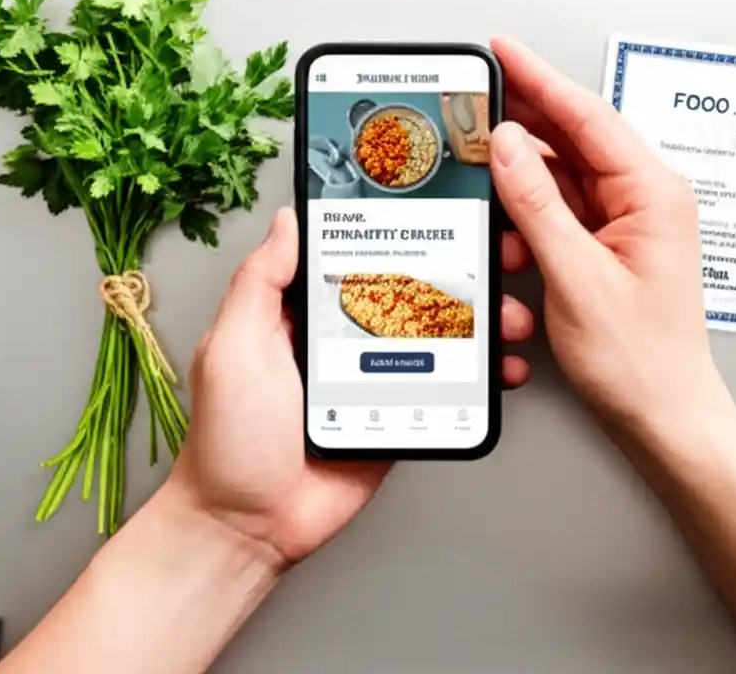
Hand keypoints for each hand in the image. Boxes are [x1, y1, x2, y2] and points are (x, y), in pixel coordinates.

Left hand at [168, 207, 533, 564]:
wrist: (252, 525)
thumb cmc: (230, 440)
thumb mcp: (235, 345)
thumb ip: (260, 282)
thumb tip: (288, 221)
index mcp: (295, 313)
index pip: (348, 255)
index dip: (388, 232)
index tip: (431, 209)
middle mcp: (336, 339)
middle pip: (403, 291)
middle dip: (451, 274)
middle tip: (491, 260)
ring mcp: (369, 377)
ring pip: (432, 336)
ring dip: (475, 323)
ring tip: (506, 315)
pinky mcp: (394, 415)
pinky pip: (441, 388)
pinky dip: (477, 377)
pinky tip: (499, 368)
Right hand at [490, 38, 735, 447]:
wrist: (663, 418)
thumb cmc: (642, 362)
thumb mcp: (577, 277)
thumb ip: (537, 204)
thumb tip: (508, 146)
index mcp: (653, 195)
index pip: (587, 116)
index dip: (538, 80)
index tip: (502, 55)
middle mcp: (643, 202)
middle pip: (571, 144)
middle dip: (519, 135)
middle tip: (471, 115)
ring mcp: (624, 227)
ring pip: (557, 185)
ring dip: (519, 200)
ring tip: (495, 220)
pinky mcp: (605, 252)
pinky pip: (558, 220)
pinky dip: (528, 230)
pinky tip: (512, 251)